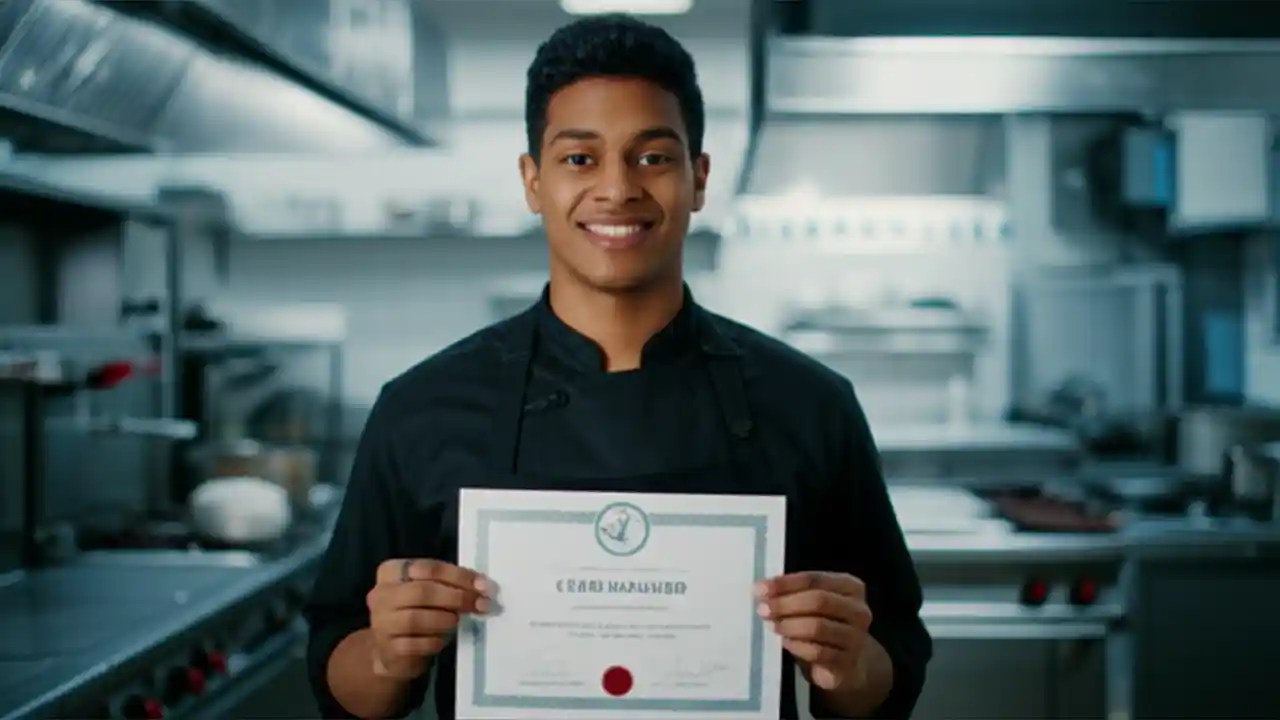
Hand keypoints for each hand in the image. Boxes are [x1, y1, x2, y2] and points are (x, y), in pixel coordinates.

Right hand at [366, 558, 492, 679]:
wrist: (391, 651)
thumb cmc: (415, 612)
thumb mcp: (426, 591)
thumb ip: (448, 584)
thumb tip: (482, 586)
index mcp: (391, 572)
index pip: (428, 568)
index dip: (458, 576)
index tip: (483, 585)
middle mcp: (381, 594)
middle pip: (422, 592)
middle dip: (456, 598)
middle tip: (480, 605)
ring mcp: (381, 622)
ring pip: (416, 618)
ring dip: (445, 619)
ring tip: (457, 621)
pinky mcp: (387, 648)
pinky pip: (416, 644)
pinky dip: (435, 641)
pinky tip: (443, 640)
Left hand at [755, 572, 872, 691]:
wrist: (850, 663)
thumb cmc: (826, 624)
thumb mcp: (813, 604)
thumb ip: (793, 594)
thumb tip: (761, 590)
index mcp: (850, 586)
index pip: (815, 579)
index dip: (785, 583)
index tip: (760, 588)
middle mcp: (858, 610)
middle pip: (819, 601)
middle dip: (786, 604)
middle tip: (762, 609)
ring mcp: (856, 637)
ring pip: (818, 627)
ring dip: (789, 625)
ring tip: (773, 625)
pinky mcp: (847, 662)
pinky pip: (817, 652)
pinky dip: (797, 646)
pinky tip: (786, 643)